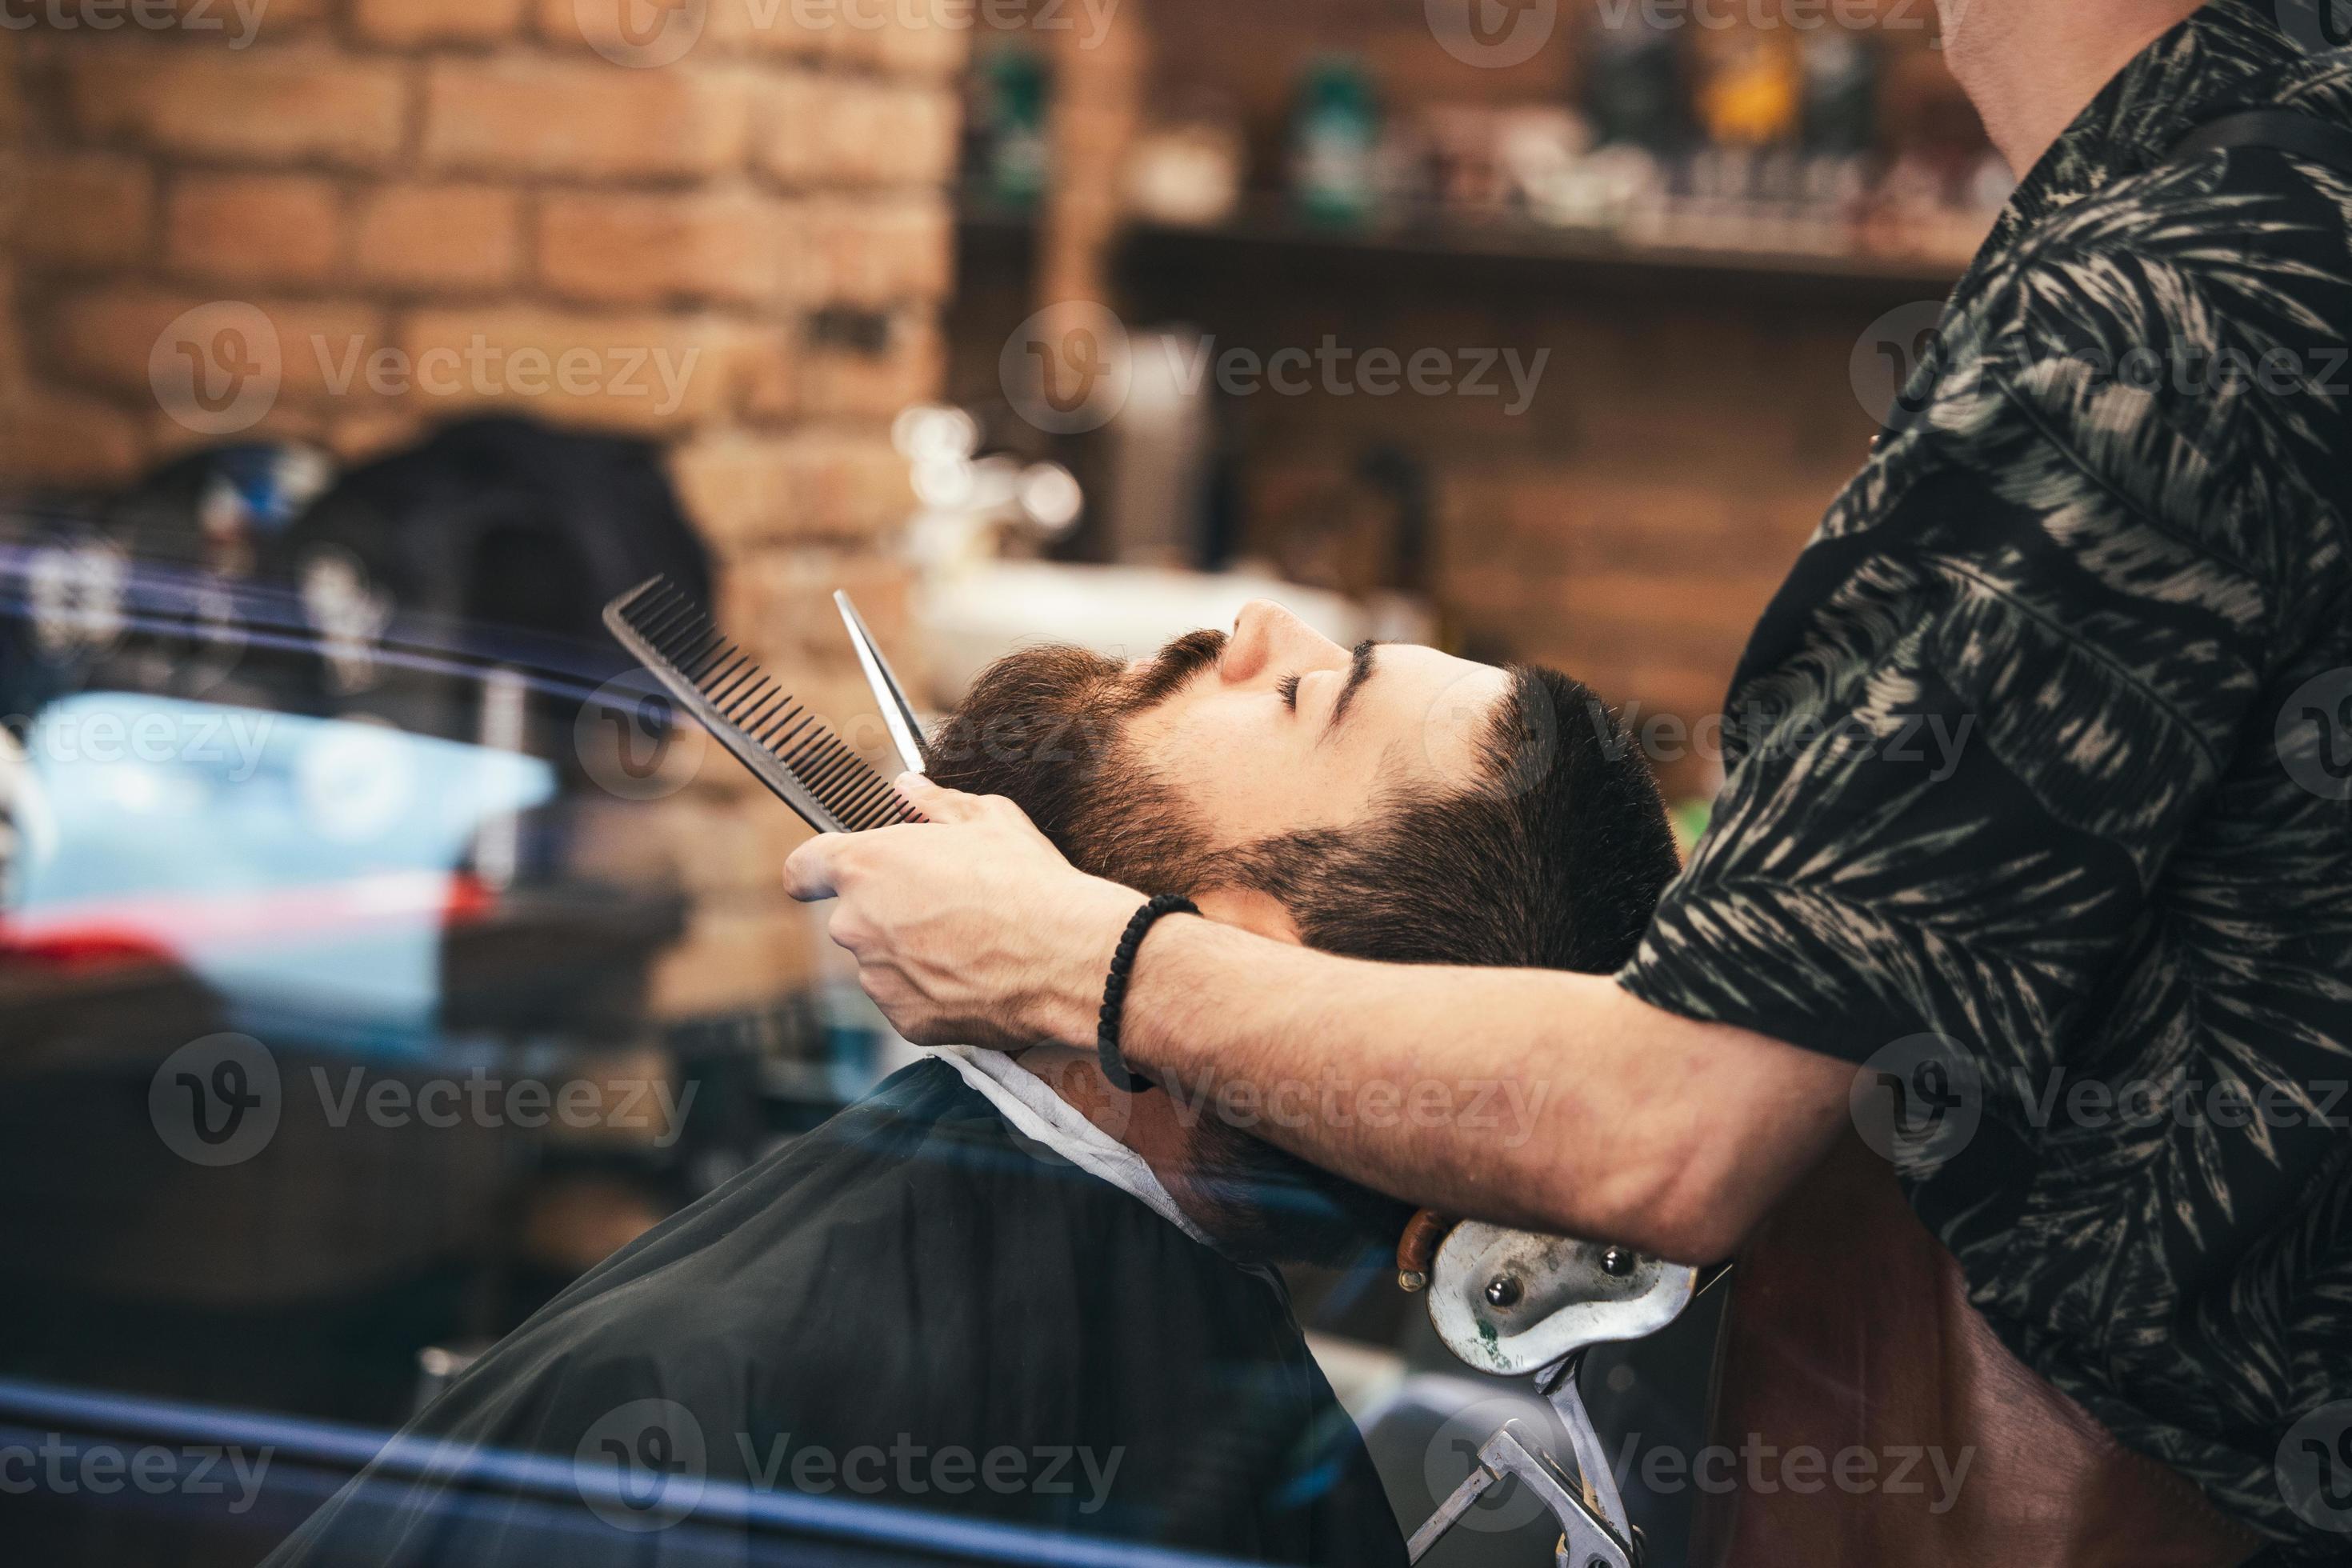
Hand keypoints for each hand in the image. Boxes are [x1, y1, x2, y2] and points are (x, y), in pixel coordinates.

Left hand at [783, 776, 1141, 1050]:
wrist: (1068, 957)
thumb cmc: (1029, 882)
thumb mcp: (988, 819)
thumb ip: (934, 802)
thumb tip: (908, 788)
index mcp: (866, 865)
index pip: (803, 868)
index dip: (815, 871)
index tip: (827, 875)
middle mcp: (857, 925)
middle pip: (853, 917)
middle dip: (888, 911)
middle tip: (945, 905)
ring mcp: (879, 978)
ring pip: (882, 962)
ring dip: (911, 953)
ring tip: (972, 943)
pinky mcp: (906, 1021)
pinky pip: (909, 1001)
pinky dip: (934, 992)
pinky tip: (978, 975)